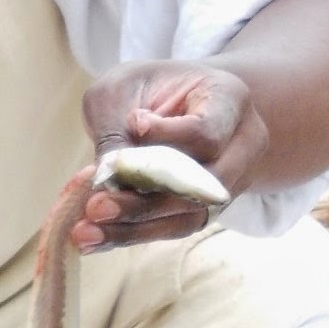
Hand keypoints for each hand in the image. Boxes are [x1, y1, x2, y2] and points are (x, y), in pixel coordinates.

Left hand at [74, 60, 266, 251]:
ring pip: (187, 216)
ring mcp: (231, 182)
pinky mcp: (206, 208)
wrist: (171, 102)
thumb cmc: (145, 89)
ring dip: (134, 228)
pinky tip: (93, 238)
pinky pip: (173, 228)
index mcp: (229, 100)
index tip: (132, 123)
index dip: (168, 136)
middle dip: (144, 200)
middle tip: (95, 206)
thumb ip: (116, 129)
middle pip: (201, 185)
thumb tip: (105, 180)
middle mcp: (241, 145)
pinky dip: (130, 234)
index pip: (206, 131)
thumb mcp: (122, 89)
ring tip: (86, 232)